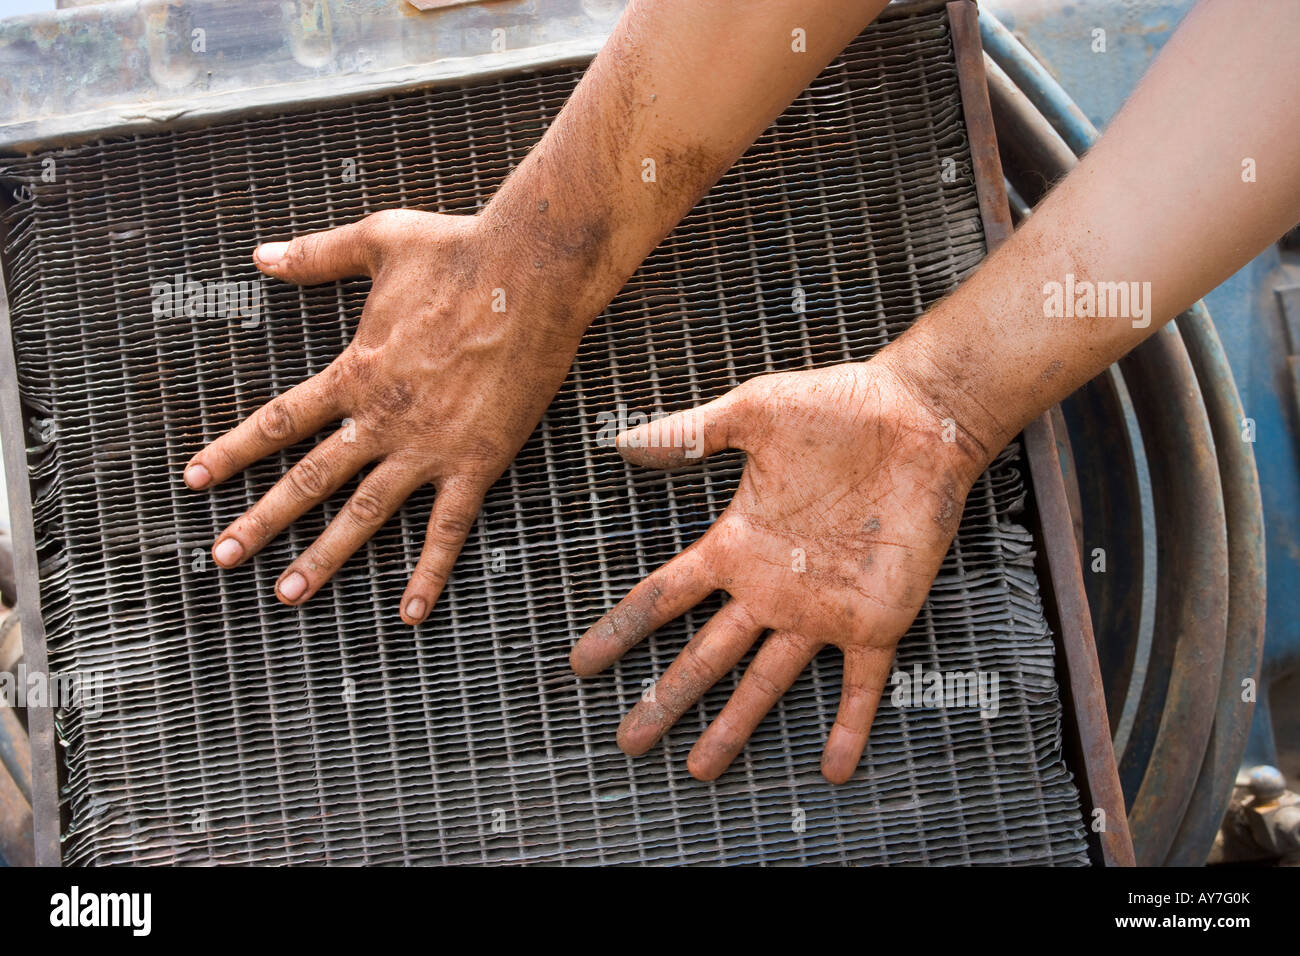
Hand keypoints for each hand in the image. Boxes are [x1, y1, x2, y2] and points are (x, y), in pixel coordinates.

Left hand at [182, 209, 578, 624]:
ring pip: (364, 513)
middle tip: (222, 557)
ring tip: (289, 593)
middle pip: (308, 478)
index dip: (234, 450)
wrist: (532, 271)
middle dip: (260, 520)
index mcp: (355, 370)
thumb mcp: (378, 240)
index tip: (196, 479)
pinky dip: (428, 571)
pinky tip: (410, 610)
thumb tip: (262, 254)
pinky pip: (447, 527)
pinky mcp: (477, 460)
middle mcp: (381, 418)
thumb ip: (316, 255)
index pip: (280, 420)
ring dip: (323, 556)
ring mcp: (428, 445)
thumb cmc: (460, 250)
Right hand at [569, 359, 990, 782]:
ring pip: (767, 683)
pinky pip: (861, 685)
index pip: (664, 598)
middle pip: (704, 656)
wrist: (920, 420)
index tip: (584, 662)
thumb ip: (691, 433)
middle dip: (665, 699)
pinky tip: (834, 768)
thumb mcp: (754, 412)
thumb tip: (622, 440)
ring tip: (702, 770)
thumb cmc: (839, 407)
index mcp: (738, 544)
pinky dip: (850, 727)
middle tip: (630, 739)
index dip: (622, 630)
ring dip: (735, 726)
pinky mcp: (875, 620)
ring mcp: (821, 610)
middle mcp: (771, 587)